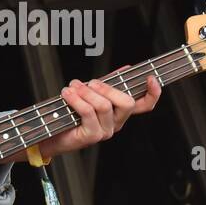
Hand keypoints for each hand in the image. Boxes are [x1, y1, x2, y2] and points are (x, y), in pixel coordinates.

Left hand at [39, 71, 160, 159]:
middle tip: (90, 82)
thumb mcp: (92, 94)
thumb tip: (127, 68)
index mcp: (120, 113)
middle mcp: (117, 123)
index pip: (145, 105)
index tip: (150, 77)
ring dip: (86, 91)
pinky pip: (88, 112)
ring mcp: (106, 131)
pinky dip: (77, 99)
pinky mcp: (93, 136)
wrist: (52, 134)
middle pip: (126, 102)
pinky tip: (67, 94)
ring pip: (104, 105)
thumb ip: (109, 83)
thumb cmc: (72, 113)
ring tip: (72, 87)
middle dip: (107, 87)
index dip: (153, 93)